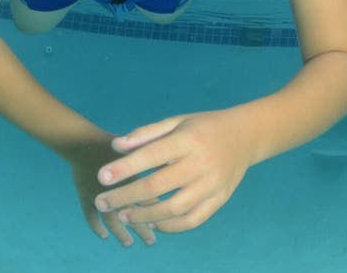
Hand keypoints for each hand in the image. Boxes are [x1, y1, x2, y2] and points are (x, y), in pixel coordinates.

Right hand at [67, 134, 156, 247]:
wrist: (84, 141)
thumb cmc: (112, 144)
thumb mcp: (134, 148)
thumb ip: (153, 160)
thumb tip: (172, 169)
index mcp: (130, 176)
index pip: (147, 200)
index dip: (156, 213)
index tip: (162, 222)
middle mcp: (115, 188)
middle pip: (131, 214)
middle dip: (142, 228)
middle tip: (151, 240)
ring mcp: (98, 194)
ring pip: (111, 220)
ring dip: (121, 233)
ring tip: (129, 243)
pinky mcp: (85, 197)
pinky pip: (90, 217)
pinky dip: (97, 228)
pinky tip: (104, 235)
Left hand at [94, 110, 252, 233]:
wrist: (245, 136)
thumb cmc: (203, 126)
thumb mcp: (177, 121)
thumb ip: (147, 133)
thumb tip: (117, 146)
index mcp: (188, 139)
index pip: (151, 155)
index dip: (124, 168)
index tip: (101, 177)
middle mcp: (201, 163)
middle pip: (157, 186)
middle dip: (125, 196)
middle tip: (102, 202)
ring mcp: (212, 184)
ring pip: (173, 209)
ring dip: (144, 215)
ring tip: (122, 215)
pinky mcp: (220, 199)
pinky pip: (192, 220)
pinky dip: (170, 226)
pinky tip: (151, 222)